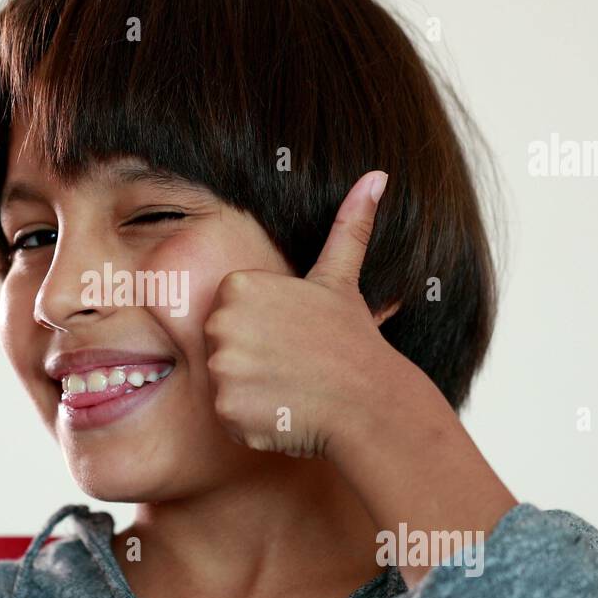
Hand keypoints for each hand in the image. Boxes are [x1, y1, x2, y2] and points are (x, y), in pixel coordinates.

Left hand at [203, 170, 412, 458]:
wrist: (370, 404)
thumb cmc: (353, 343)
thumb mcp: (342, 280)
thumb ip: (348, 227)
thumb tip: (377, 176)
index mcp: (239, 287)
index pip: (229, 313)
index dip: (261, 329)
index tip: (291, 337)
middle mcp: (222, 323)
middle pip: (221, 346)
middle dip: (252, 360)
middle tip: (293, 364)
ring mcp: (222, 369)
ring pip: (224, 382)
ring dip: (253, 391)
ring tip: (291, 387)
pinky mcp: (226, 410)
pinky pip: (228, 417)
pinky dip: (252, 422)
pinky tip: (284, 412)